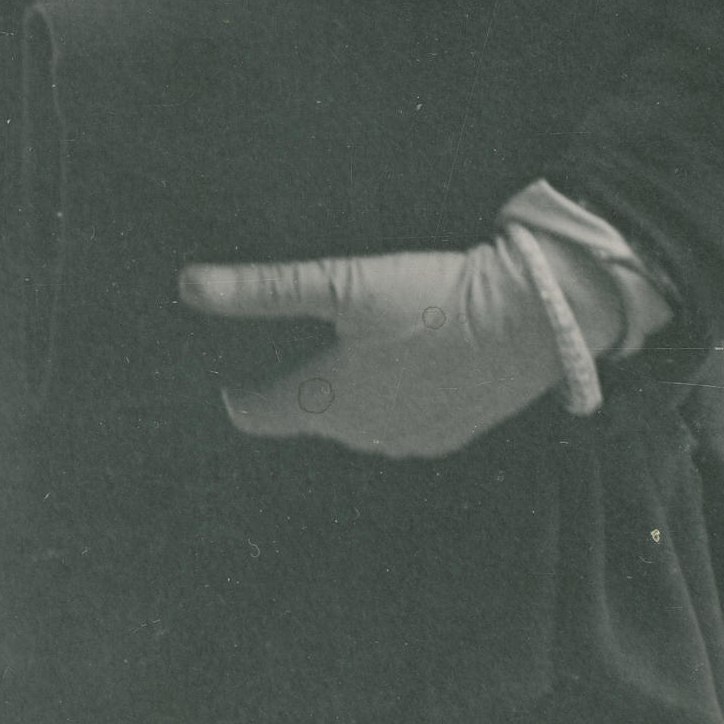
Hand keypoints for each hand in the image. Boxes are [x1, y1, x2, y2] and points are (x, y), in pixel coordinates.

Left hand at [174, 234, 567, 460]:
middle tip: (274, 343)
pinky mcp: (449, 431)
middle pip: (306, 414)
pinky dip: (385, 396)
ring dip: (340, 392)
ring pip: (353, 420)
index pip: (258, 413)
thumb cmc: (434, 299)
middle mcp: (365, 436)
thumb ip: (264, 289)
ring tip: (334, 348)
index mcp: (329, 405)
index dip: (236, 391)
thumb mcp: (343, 282)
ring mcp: (411, 440)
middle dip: (288, 384)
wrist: (535, 320)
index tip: (220, 369)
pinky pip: (396, 420)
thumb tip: (188, 287)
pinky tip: (392, 361)